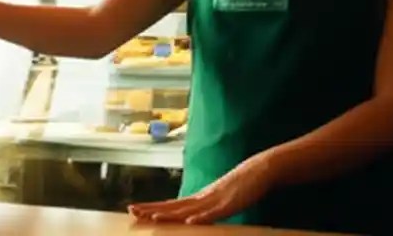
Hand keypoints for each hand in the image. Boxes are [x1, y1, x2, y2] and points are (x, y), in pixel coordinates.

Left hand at [128, 153, 276, 224]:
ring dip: (170, 214)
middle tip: (132, 210)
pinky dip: (201, 218)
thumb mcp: (221, 200)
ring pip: (188, 209)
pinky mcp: (229, 204)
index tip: (135, 209)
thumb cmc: (241, 186)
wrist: (259, 170)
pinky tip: (189, 222)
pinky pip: (213, 213)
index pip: (172, 204)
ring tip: (152, 217)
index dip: (153, 207)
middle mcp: (203, 198)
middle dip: (152, 209)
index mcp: (200, 198)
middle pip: (174, 206)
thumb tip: (193, 218)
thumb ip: (207, 208)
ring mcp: (215, 200)